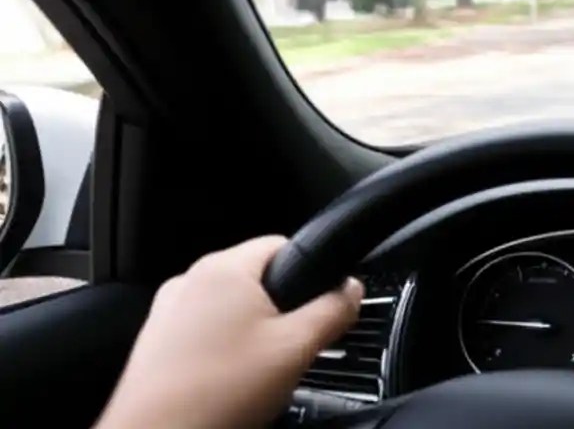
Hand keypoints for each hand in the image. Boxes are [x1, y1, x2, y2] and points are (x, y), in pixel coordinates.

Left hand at [96, 236, 362, 428]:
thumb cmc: (217, 393)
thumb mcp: (296, 349)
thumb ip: (333, 310)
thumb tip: (351, 289)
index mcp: (222, 268)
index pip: (283, 244)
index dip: (311, 274)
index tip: (320, 307)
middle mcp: (189, 280)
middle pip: (257, 280)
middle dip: (280, 311)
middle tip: (288, 350)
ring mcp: (167, 312)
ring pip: (231, 309)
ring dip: (251, 334)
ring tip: (256, 373)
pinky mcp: (156, 342)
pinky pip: (205, 333)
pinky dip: (223, 351)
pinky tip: (228, 382)